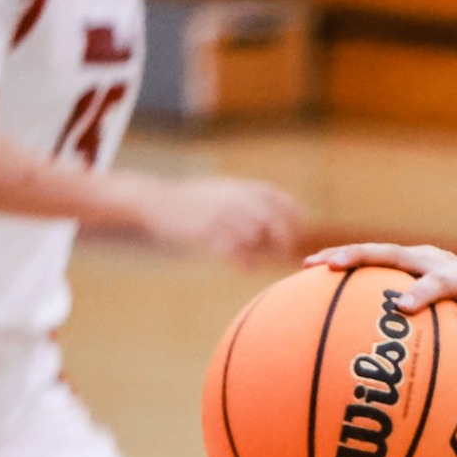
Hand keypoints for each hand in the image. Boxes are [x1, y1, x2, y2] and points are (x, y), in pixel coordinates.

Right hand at [137, 175, 302, 265]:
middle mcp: (232, 197)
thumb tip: (271, 223)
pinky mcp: (207, 230)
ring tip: (260, 261)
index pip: (275, 196)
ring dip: (262, 250)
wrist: (155, 204)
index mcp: (238, 187)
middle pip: (270, 217)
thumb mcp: (219, 193)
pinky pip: (234, 249)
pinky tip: (247, 269)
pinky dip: (245, 262)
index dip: (292, 212)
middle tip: (286, 252)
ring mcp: (220, 213)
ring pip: (254, 234)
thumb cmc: (191, 204)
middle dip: (283, 236)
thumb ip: (245, 202)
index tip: (302, 226)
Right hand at [302, 243, 456, 385]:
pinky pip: (372, 263)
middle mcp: (438, 260)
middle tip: (336, 267)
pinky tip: (311, 277)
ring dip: (344, 255)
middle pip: (399, 254)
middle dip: (367, 258)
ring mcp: (418, 259)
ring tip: (310, 265)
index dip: (423, 291)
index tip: (404, 307)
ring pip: (378, 252)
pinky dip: (344, 266)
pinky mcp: (405, 263)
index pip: (442, 281)